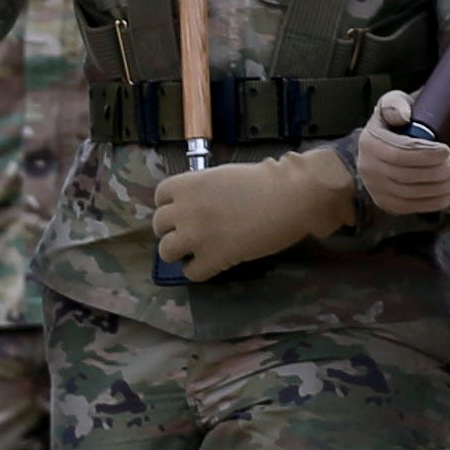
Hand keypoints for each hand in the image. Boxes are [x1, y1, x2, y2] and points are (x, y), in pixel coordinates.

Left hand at [150, 149, 358, 280]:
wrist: (290, 197)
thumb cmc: (264, 181)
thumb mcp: (222, 176)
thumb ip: (203, 190)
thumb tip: (197, 204)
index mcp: (187, 185)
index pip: (160, 197)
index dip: (171, 205)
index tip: (183, 211)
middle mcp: (184, 210)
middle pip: (159, 225)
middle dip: (172, 229)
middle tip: (190, 233)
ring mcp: (196, 235)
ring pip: (166, 251)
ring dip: (178, 252)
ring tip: (195, 252)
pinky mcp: (213, 258)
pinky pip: (191, 273)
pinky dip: (198, 271)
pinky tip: (211, 265)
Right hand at [356, 90, 449, 216]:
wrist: (380, 148)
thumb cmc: (394, 123)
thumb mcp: (391, 104)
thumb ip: (395, 103)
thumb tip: (404, 117)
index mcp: (369, 142)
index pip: (399, 154)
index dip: (426, 155)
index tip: (447, 149)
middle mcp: (369, 169)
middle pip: (410, 177)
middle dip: (443, 171)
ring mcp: (377, 190)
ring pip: (417, 194)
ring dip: (447, 186)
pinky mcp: (389, 204)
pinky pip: (418, 207)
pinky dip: (442, 200)